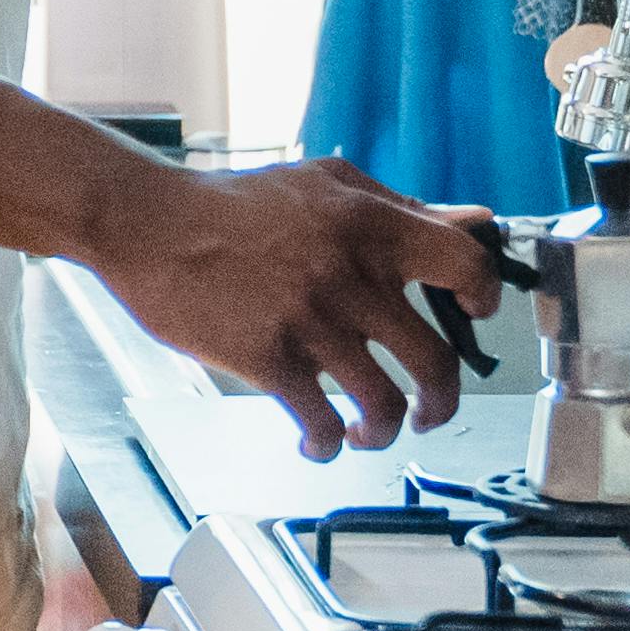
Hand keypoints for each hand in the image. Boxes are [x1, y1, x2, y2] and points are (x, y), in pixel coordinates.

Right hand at [79, 154, 513, 463]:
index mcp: (369, 225)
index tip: (472, 316)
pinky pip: (320, 424)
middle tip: (431, 409)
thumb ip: (396, 206)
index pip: (463, 263)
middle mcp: (349, 274)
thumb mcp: (323, 184)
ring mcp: (309, 321)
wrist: (147, 223)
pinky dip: (327, 446)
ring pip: (383, 404)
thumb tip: (470, 223)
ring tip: (373, 432)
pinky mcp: (268, 360)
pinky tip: (319, 443)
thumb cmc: (232, 204)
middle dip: (442, 400)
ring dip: (387, 432)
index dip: (482, 296)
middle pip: (433, 360)